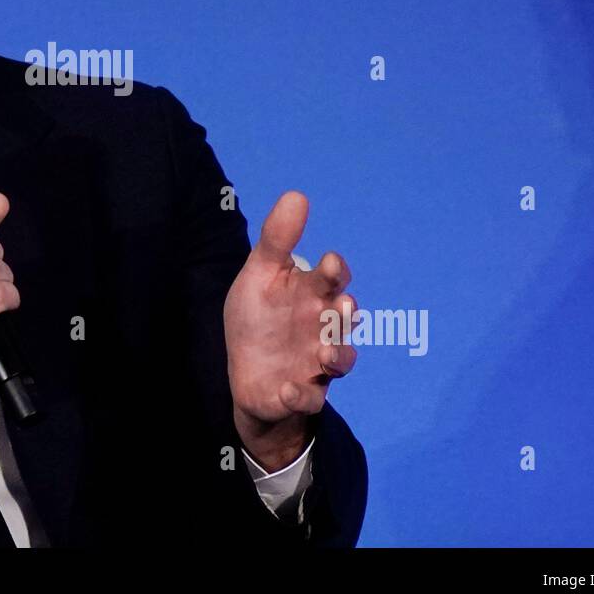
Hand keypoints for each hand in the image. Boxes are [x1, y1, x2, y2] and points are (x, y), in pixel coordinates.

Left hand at [223, 190, 357, 470]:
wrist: (247, 374)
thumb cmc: (259, 318)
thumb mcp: (260, 275)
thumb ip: (277, 240)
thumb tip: (296, 195)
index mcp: (312, 294)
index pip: (333, 279)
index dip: (336, 272)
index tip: (330, 264)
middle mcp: (322, 326)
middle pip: (344, 317)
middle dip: (346, 313)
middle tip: (341, 307)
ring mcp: (316, 362)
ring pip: (341, 359)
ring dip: (337, 356)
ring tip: (326, 352)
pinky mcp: (301, 393)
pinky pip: (308, 398)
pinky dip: (301, 395)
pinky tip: (288, 388)